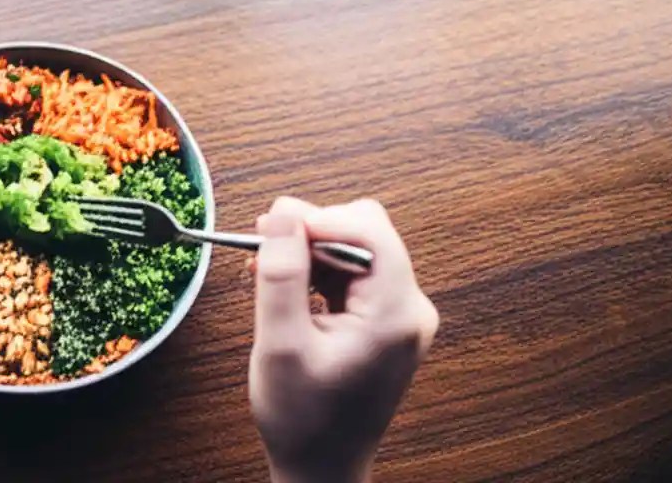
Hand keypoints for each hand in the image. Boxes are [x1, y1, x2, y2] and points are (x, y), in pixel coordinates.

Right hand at [249, 198, 437, 482]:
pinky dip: (317, 272)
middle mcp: (409, 309)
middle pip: (364, 233)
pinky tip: (287, 289)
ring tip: (267, 273)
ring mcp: (400, 315)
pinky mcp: (385, 321)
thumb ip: (281, 275)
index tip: (272, 227)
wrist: (321, 468)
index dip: (318, 218)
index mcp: (395, 315)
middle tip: (262, 251)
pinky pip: (353, 274)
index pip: (368, 230)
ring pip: (355, 249)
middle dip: (310, 233)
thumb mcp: (280, 344)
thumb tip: (280, 214)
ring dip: (309, 252)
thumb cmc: (303, 420)